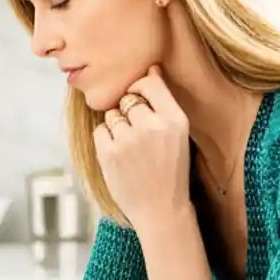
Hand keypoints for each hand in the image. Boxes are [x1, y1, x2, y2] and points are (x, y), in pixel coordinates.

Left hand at [94, 65, 191, 226]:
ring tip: (131, 149)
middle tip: (139, 137)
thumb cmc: (170, 170)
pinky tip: (120, 157)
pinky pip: (100, 130)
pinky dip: (106, 141)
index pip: (149, 83)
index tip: (141, 102)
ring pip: (112, 114)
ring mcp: (129, 139)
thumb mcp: (179, 135)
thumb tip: (151, 69)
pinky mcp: (109, 153)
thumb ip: (164, 103)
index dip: (140, 88)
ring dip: (117, 127)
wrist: (161, 210)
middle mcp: (152, 126)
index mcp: (175, 120)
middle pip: (128, 100)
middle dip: (130, 113)